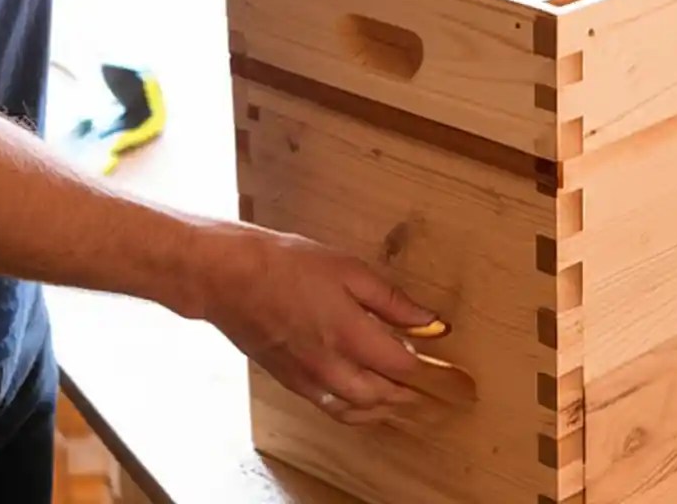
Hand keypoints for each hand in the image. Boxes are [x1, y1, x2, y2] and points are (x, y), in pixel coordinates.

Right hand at [201, 223, 438, 424]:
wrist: (229, 279)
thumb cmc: (286, 266)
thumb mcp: (349, 270)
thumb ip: (392, 301)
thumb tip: (428, 320)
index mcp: (350, 334)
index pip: (403, 367)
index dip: (429, 370)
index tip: (447, 367)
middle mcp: (332, 364)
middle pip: (384, 396)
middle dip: (413, 395)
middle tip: (433, 389)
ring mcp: (309, 378)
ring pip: (358, 410)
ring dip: (387, 408)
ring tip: (406, 399)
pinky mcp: (292, 381)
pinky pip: (332, 408)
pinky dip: (357, 411)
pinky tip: (365, 401)